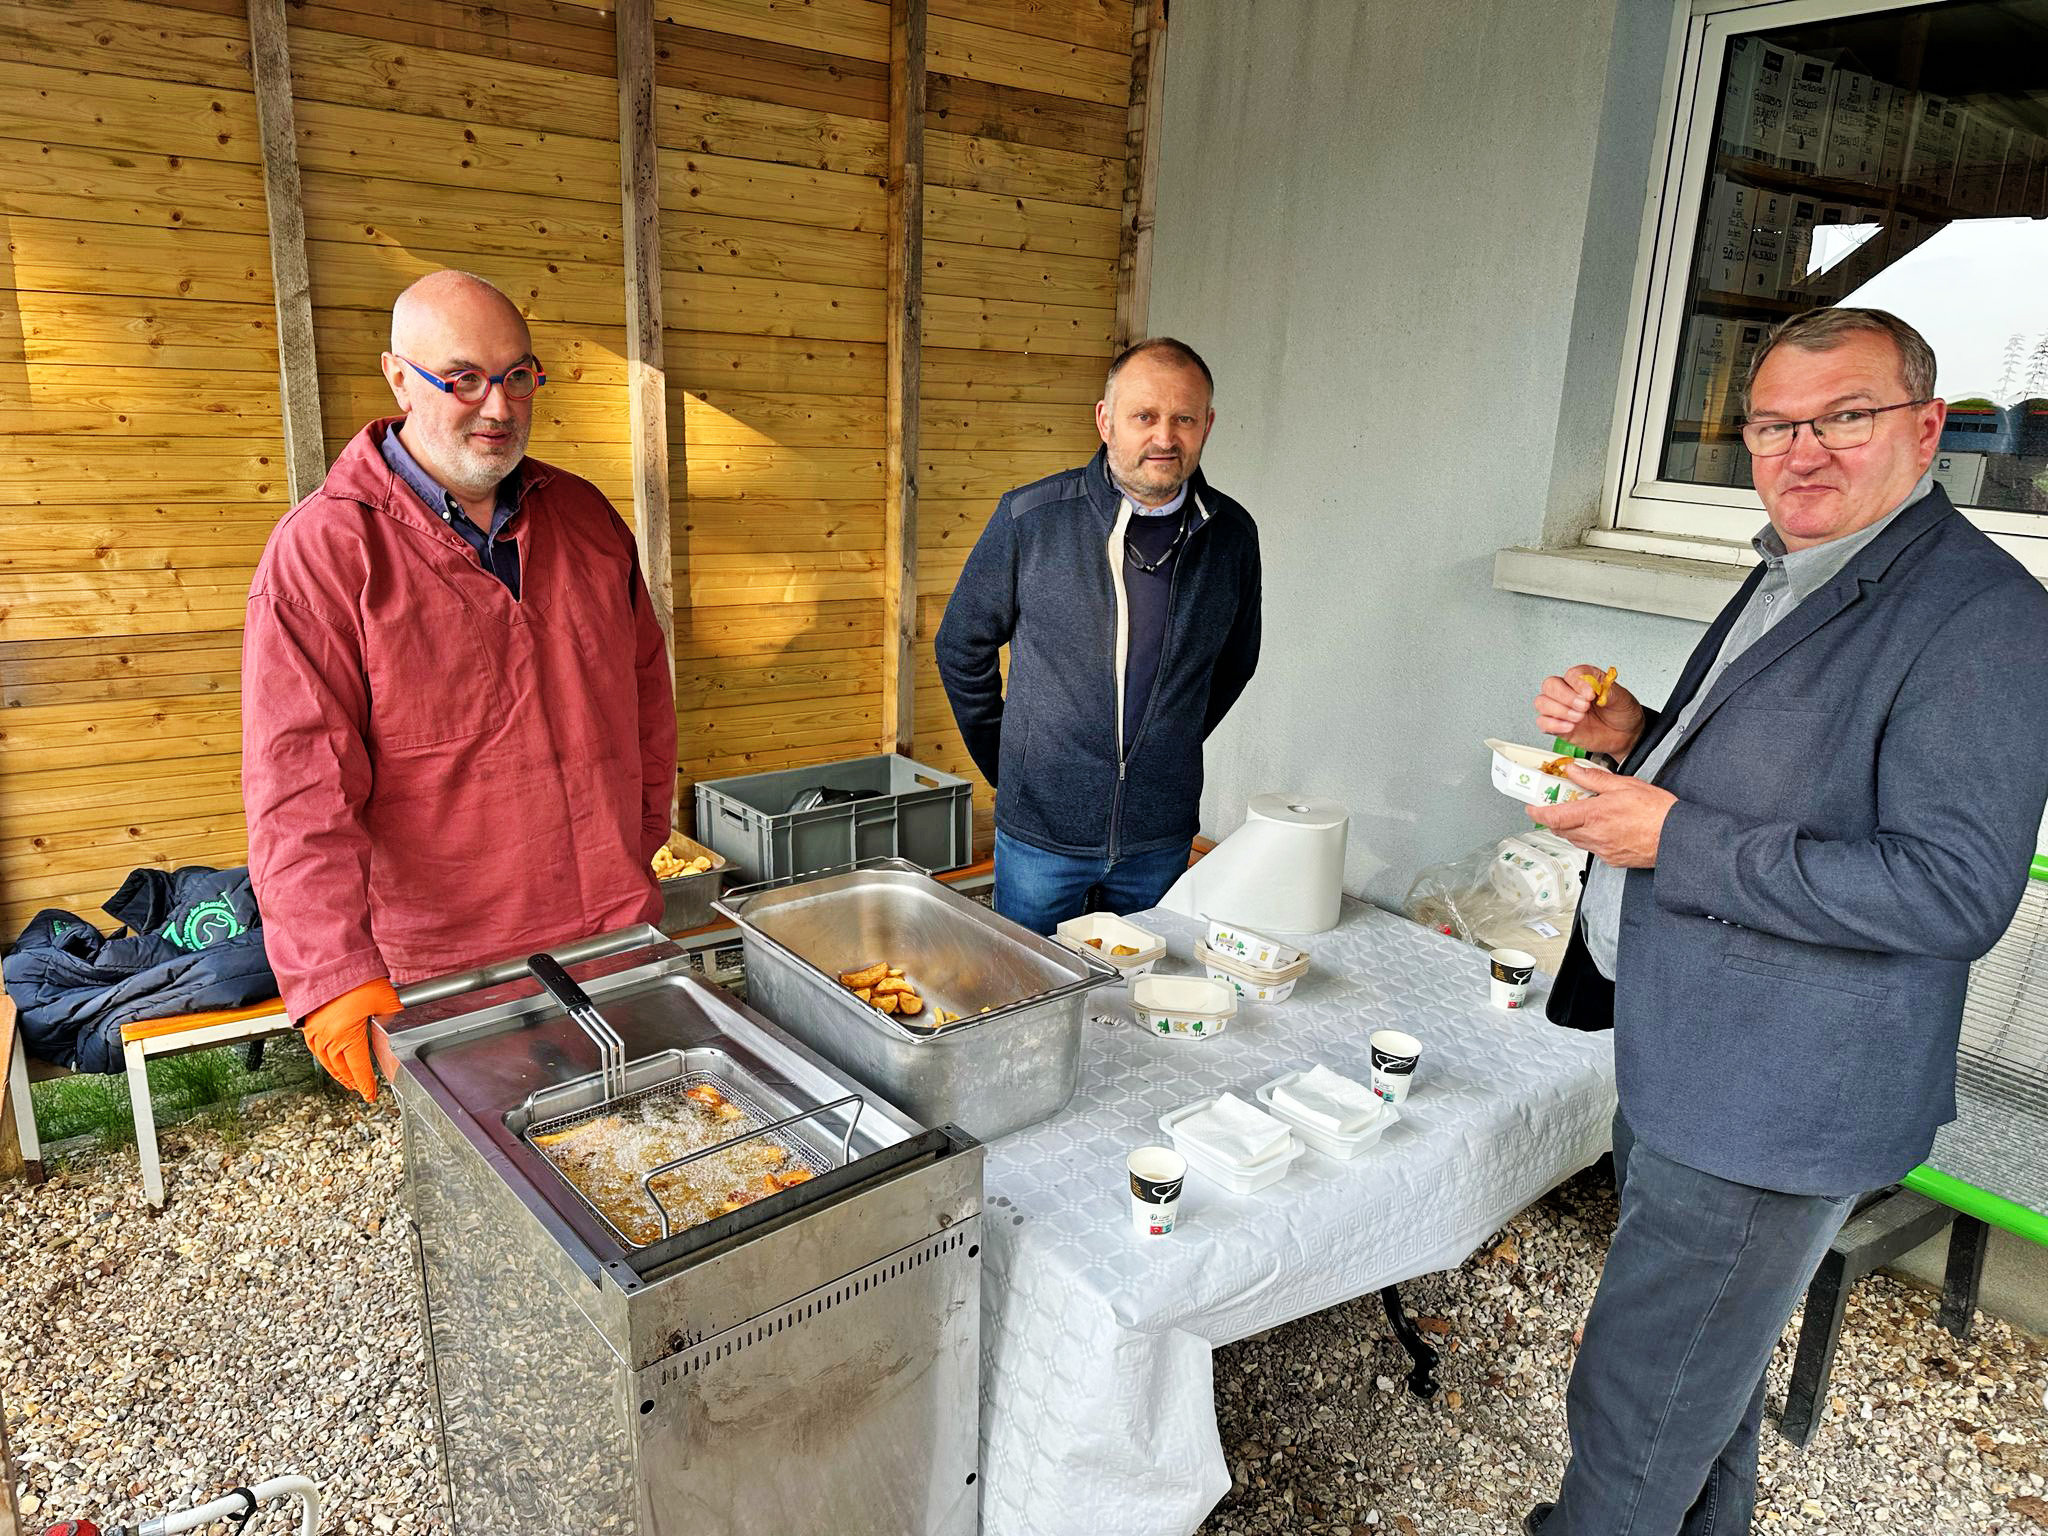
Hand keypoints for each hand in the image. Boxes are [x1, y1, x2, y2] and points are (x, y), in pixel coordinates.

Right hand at [300, 977, 400, 1102]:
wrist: (330, 962)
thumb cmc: (356, 980)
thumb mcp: (386, 1000)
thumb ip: (394, 1018)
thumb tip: (405, 1027)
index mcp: (347, 1037)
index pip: (359, 1069)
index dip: (366, 1084)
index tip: (370, 1095)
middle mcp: (328, 1038)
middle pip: (341, 1067)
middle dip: (351, 1080)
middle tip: (359, 1088)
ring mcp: (315, 1030)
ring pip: (325, 1060)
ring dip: (336, 1071)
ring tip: (344, 1078)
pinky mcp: (308, 1021)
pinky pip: (314, 1047)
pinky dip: (322, 1057)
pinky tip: (326, 1057)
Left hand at [1525, 762, 1675, 867]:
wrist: (1677, 836)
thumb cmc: (1657, 811)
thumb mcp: (1624, 784)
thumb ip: (1594, 778)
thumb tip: (1573, 771)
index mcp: (1595, 814)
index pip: (1554, 817)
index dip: (1538, 813)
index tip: (1531, 807)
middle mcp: (1595, 835)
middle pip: (1561, 830)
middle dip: (1554, 819)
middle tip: (1556, 806)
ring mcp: (1603, 850)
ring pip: (1575, 840)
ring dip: (1571, 828)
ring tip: (1582, 814)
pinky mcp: (1612, 860)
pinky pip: (1592, 849)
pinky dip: (1589, 838)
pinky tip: (1601, 827)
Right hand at [1534, 663, 1645, 761]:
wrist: (1625, 736)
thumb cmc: (1622, 714)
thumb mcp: (1623, 699)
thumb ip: (1608, 691)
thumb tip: (1596, 688)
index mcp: (1586, 680)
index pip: (1572, 674)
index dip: (1578, 683)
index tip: (1590, 694)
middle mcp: (1570, 692)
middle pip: (1550, 685)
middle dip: (1565, 697)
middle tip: (1583, 707)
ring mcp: (1562, 708)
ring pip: (1542, 702)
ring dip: (1559, 711)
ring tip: (1579, 718)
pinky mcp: (1558, 726)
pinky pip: (1542, 722)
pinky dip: (1553, 724)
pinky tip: (1570, 727)